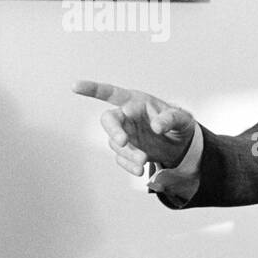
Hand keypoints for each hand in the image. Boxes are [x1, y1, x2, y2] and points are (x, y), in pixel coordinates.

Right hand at [73, 80, 195, 174]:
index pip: (111, 93)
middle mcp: (126, 117)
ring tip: (144, 161)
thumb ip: (170, 118)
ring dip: (128, 153)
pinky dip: (129, 165)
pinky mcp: (127, 150)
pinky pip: (121, 158)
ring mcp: (124, 134)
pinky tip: (139, 170)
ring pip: (116, 143)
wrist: (180, 143)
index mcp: (135, 102)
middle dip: (113, 131)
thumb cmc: (178, 122)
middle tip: (124, 142)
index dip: (92, 89)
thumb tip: (157, 126)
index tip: (75, 86)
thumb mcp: (181, 118)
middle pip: (109, 120)